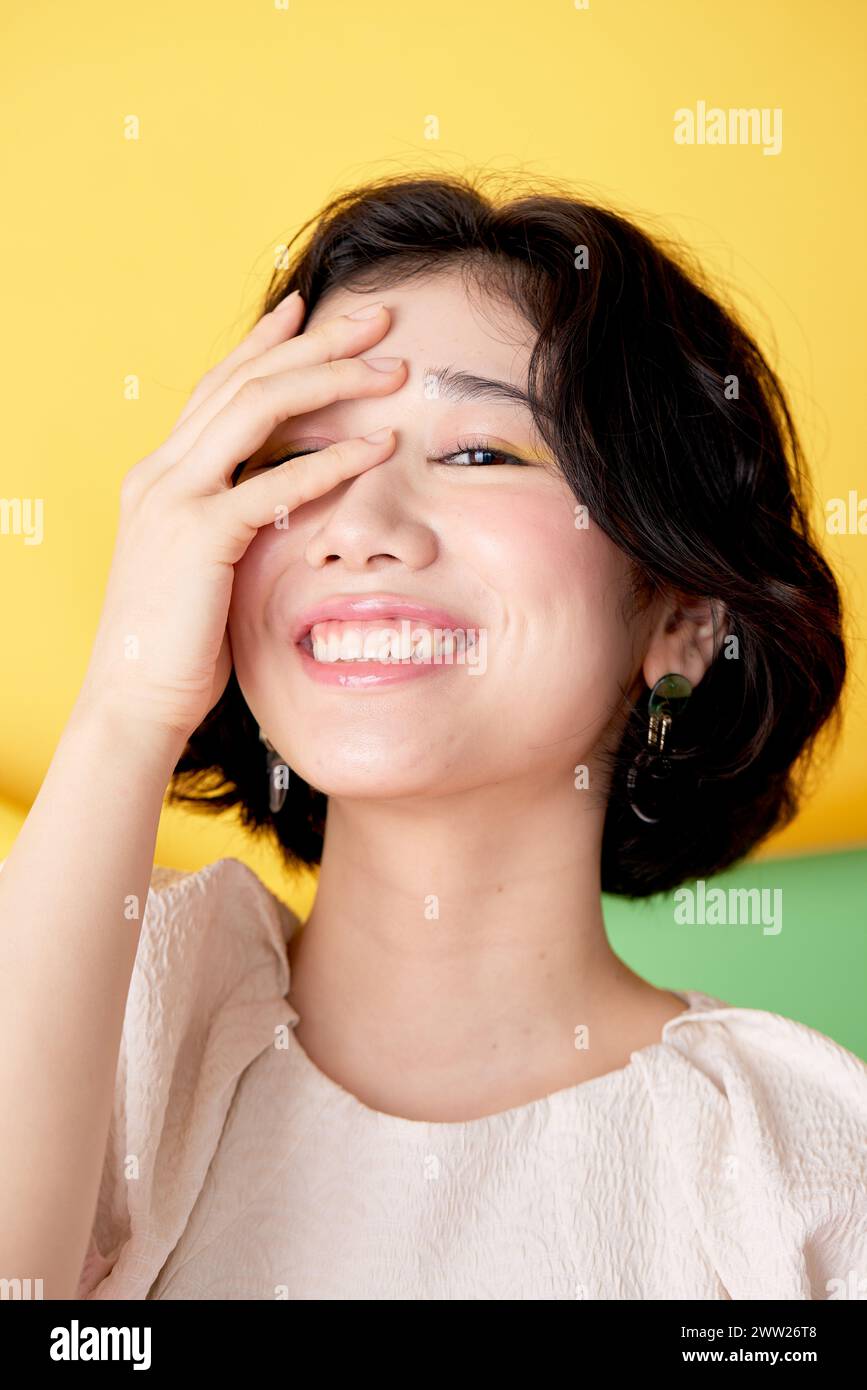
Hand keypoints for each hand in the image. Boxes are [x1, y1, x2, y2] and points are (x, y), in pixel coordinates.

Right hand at [75, 294, 404, 749]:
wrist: (133, 702)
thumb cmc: (179, 646)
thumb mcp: (207, 567)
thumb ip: (236, 523)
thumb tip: (288, 503)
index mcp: (161, 475)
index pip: (219, 387)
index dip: (267, 343)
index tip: (312, 309)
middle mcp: (161, 473)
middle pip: (245, 380)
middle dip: (316, 342)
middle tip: (378, 317)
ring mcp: (174, 499)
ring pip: (257, 410)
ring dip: (331, 381)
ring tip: (392, 369)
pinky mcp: (197, 537)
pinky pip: (274, 483)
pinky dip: (331, 461)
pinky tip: (379, 448)